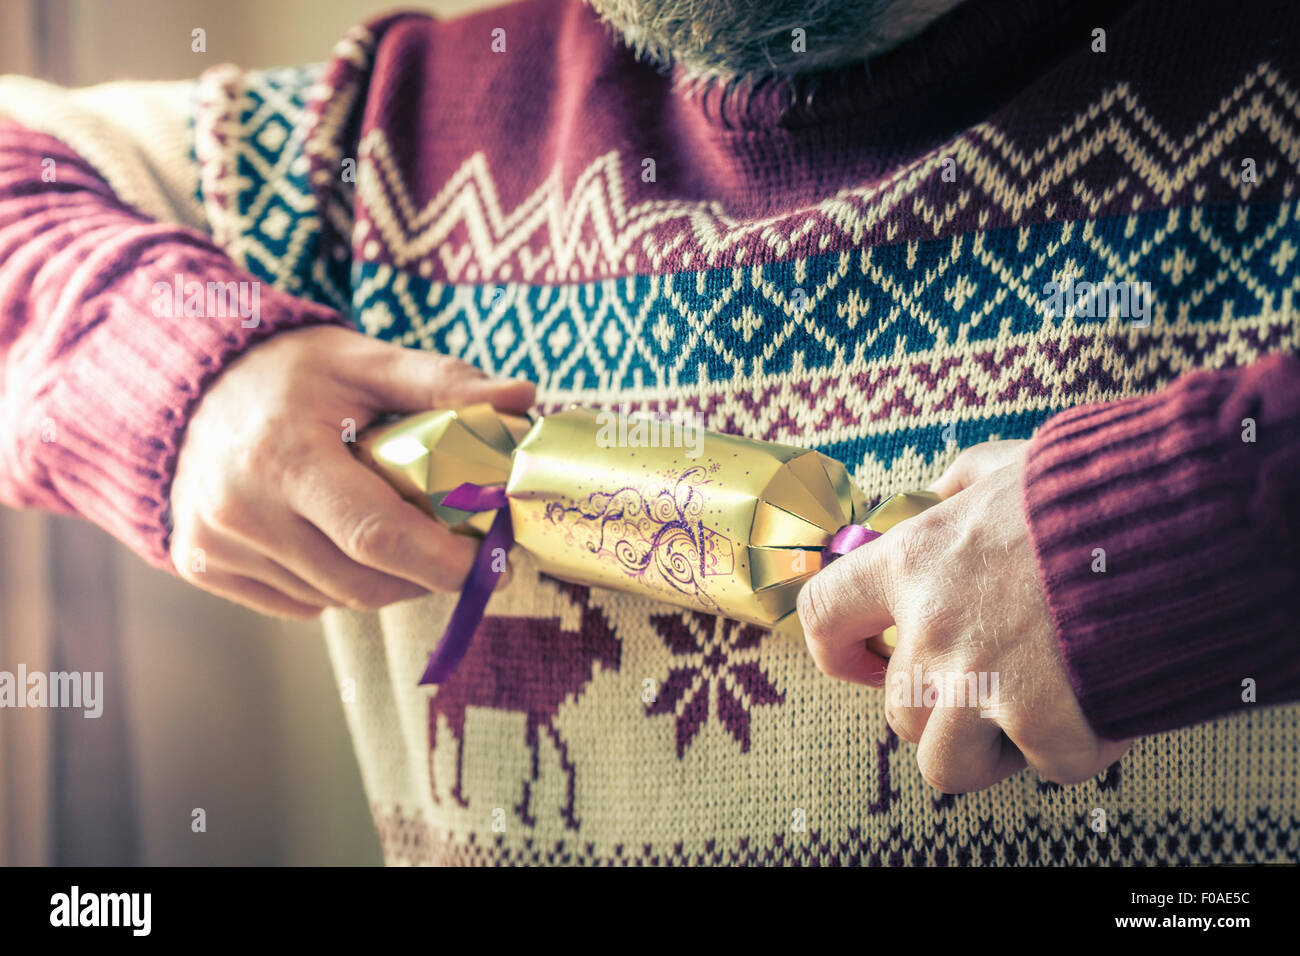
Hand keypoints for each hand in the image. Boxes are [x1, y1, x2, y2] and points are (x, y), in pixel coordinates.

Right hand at [168, 325, 533, 618]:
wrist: (187, 384)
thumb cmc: (289, 371)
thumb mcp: (365, 361)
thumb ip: (444, 383)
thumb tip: (524, 398)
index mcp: (284, 456)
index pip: (376, 535)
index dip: (443, 562)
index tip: (494, 565)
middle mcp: (240, 510)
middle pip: (360, 582)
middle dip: (425, 577)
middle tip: (465, 554)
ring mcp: (215, 544)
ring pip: (333, 599)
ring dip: (385, 582)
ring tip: (407, 540)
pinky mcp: (202, 565)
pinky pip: (298, 603)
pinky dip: (337, 585)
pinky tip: (344, 543)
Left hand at [797, 440, 1130, 792]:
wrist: (1180, 519)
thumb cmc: (1092, 488)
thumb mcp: (1008, 466)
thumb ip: (962, 484)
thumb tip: (941, 492)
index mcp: (913, 562)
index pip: (825, 616)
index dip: (836, 651)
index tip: (864, 663)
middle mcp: (932, 627)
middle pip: (896, 711)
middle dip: (941, 711)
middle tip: (995, 689)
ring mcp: (981, 680)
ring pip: (944, 763)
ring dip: (989, 750)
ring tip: (1034, 717)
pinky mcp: (1043, 721)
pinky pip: (1045, 766)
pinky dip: (1075, 749)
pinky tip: (1100, 707)